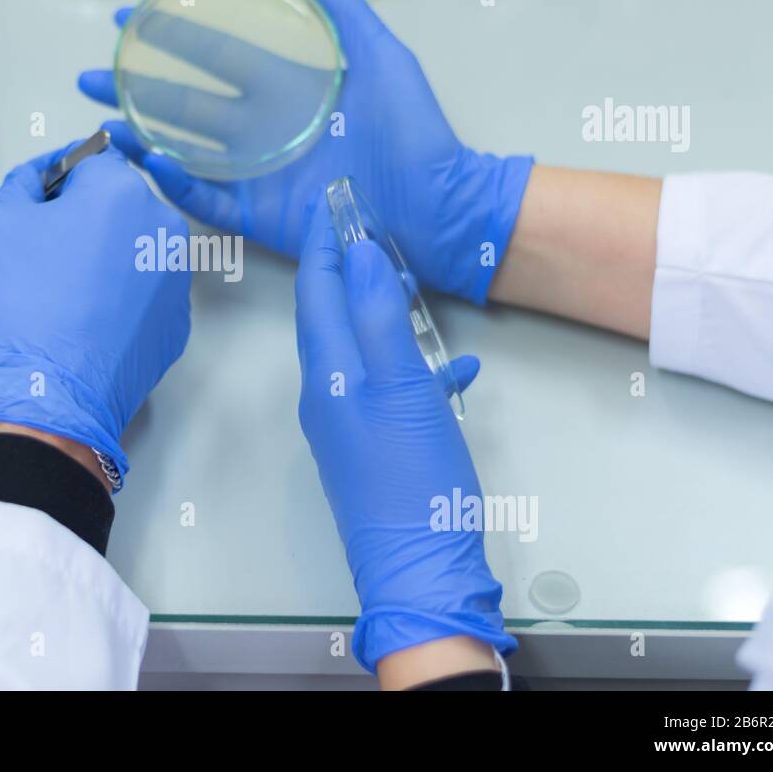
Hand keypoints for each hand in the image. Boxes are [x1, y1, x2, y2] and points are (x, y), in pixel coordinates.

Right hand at [0, 142, 191, 484]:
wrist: (47, 399)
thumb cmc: (18, 306)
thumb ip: (21, 184)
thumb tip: (40, 176)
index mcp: (122, 192)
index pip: (90, 160)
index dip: (56, 178)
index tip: (35, 204)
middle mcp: (163, 229)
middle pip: (118, 205)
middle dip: (83, 218)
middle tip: (41, 254)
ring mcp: (176, 281)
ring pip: (133, 250)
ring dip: (103, 258)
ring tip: (61, 293)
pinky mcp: (175, 326)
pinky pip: (143, 295)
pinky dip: (119, 299)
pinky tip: (84, 322)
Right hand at [78, 0, 532, 304]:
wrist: (436, 204)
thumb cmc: (416, 133)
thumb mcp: (383, 57)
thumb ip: (343, 12)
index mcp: (286, 90)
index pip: (216, 56)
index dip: (173, 36)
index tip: (131, 19)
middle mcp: (262, 130)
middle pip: (185, 103)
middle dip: (135, 86)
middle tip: (90, 75)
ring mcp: (257, 175)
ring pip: (184, 150)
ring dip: (140, 132)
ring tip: (101, 117)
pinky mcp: (260, 217)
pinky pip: (205, 201)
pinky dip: (173, 183)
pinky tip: (147, 159)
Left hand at [295, 200, 514, 670]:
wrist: (420, 570)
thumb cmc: (411, 477)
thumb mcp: (400, 387)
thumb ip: (378, 317)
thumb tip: (356, 254)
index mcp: (328, 373)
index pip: (317, 292)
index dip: (325, 244)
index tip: (332, 201)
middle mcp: (329, 395)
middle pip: (330, 317)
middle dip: (347, 270)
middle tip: (369, 231)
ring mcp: (351, 424)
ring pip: (361, 350)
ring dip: (381, 312)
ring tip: (409, 283)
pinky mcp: (378, 448)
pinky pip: (392, 389)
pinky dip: (417, 367)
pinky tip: (455, 368)